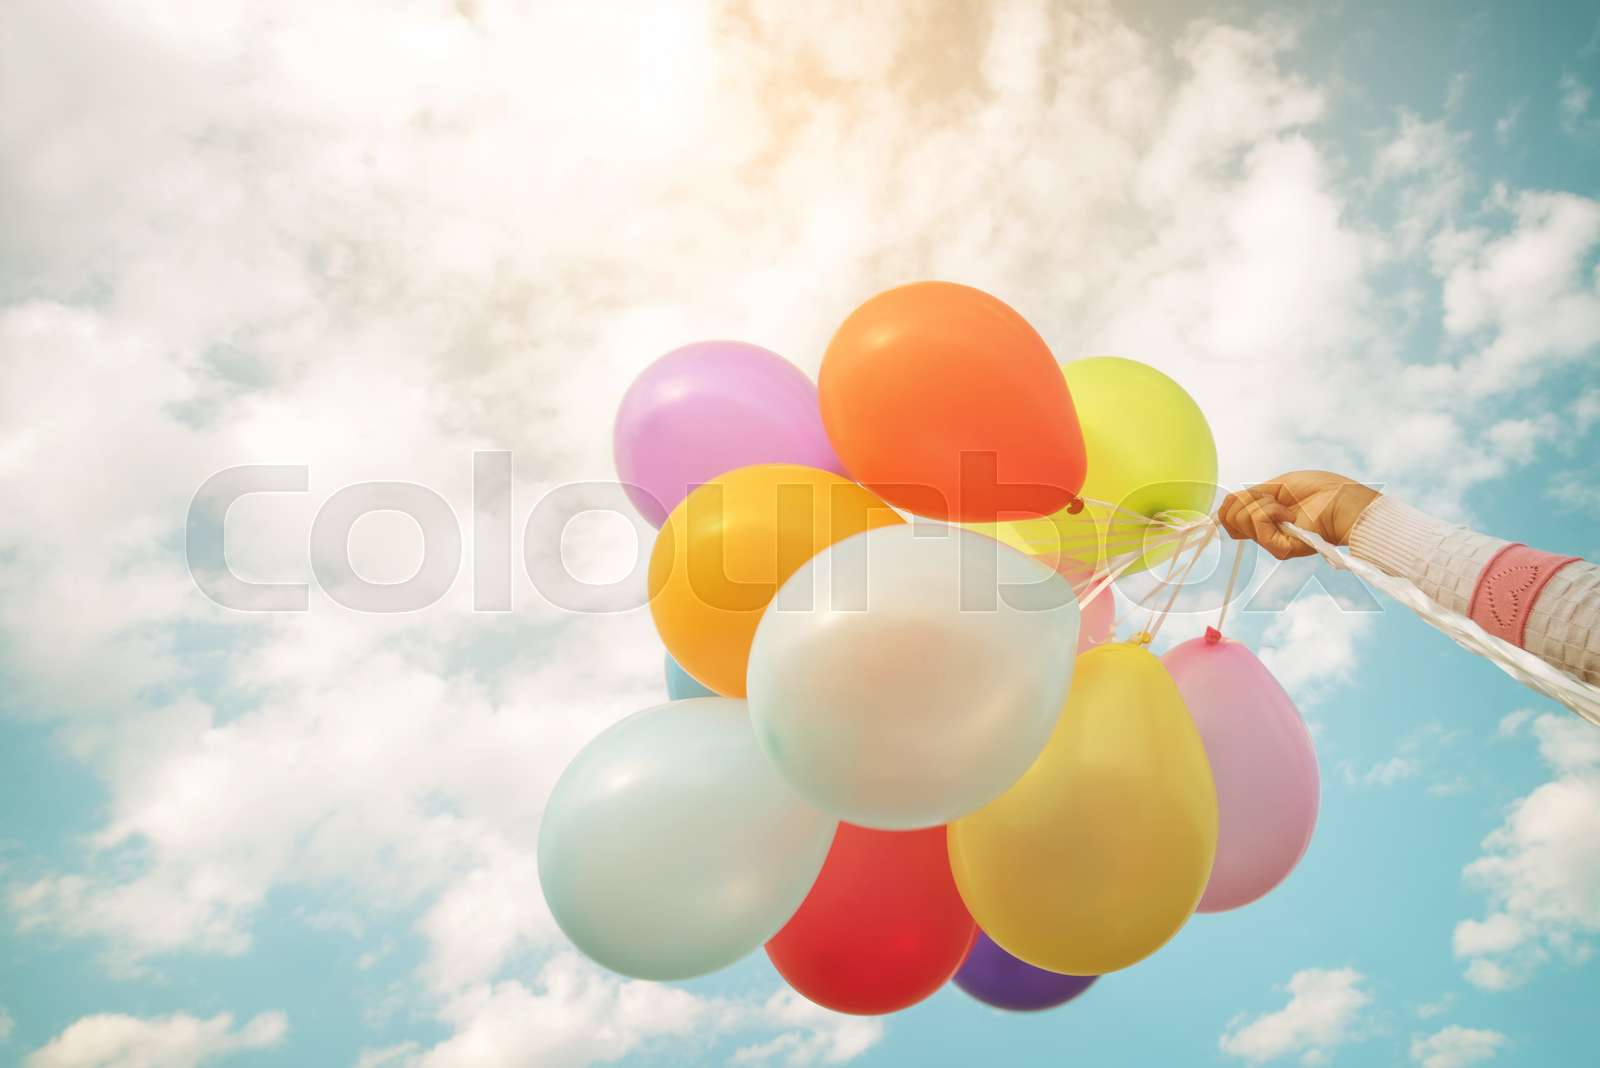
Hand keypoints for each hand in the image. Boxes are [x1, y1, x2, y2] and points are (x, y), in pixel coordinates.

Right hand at [1217, 471, 1379, 559]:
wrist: (1342, 500)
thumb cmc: (1319, 490)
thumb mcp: (1276, 487)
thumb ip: (1250, 497)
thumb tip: (1226, 504)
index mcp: (1265, 520)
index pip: (1229, 518)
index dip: (1232, 504)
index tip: (1253, 494)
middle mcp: (1266, 534)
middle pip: (1231, 520)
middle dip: (1248, 499)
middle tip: (1276, 499)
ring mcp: (1272, 543)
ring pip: (1240, 520)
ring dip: (1263, 503)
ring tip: (1287, 507)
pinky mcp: (1280, 549)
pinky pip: (1256, 524)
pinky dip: (1270, 511)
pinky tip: (1290, 514)